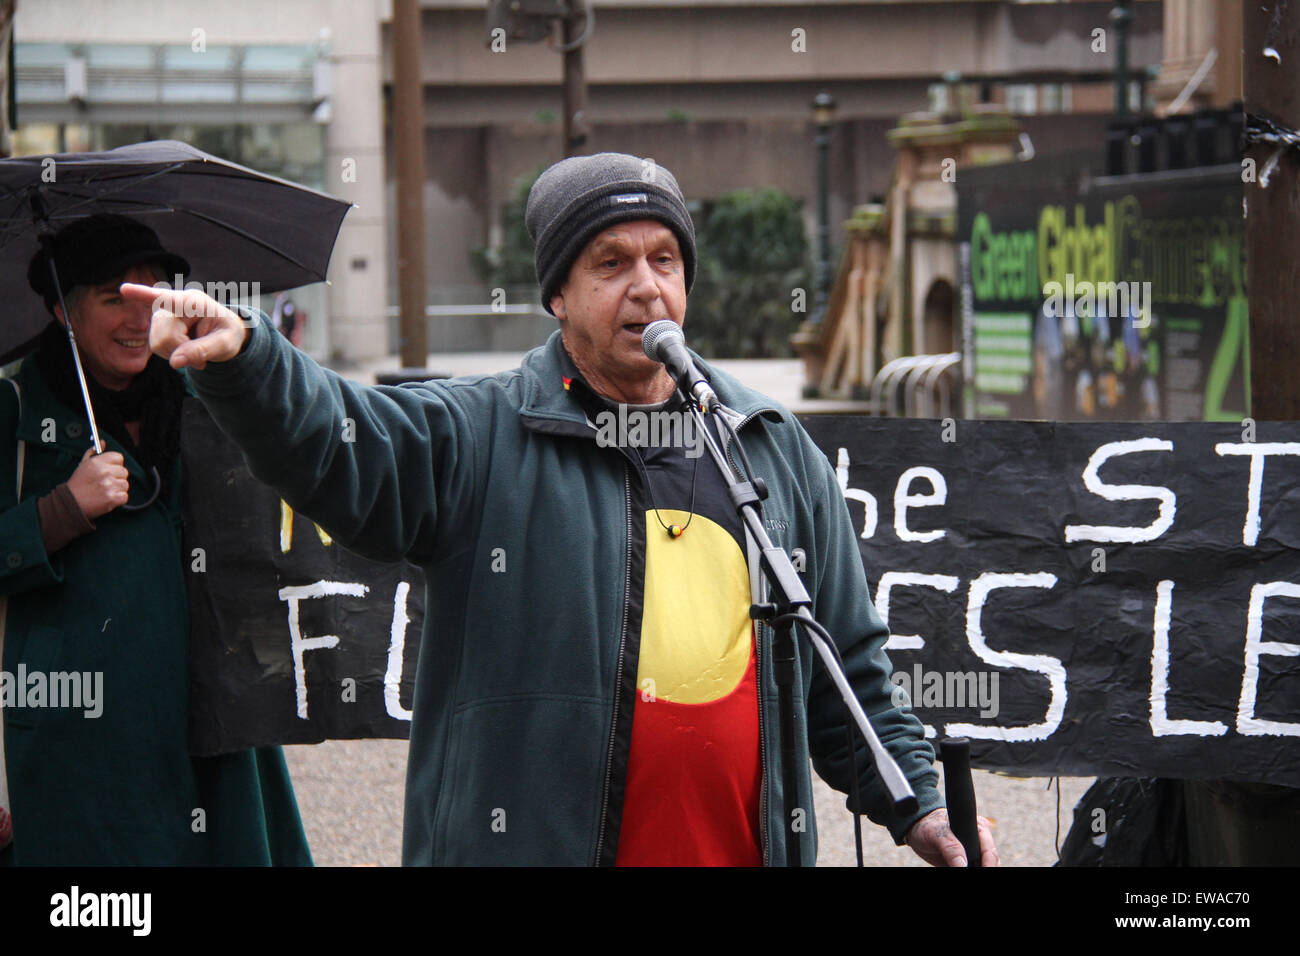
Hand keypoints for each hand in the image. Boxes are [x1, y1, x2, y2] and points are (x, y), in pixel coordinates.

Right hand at [65, 448, 128, 519]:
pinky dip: (118, 499)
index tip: (109, 470)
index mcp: (97, 463)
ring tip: (105, 491)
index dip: (115, 465)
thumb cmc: (78, 484)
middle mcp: (104, 472)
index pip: (119, 457)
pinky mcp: (112, 498)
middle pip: (124, 472)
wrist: (71, 503)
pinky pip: (125, 496)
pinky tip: (108, 498)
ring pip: (125, 484)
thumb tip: (103, 443)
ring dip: (118, 489)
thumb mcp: (83, 465)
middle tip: (105, 483)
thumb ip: (93, 452)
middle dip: (117, 478)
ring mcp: (109, 485)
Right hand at [120, 282, 251, 370]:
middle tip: (200, 358)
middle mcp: (174, 305)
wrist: (226, 334)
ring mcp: (164, 315)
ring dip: (175, 354)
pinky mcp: (159, 325)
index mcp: (193, 302)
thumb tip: (175, 362)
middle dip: (180, 351)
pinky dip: (171, 354)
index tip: (125, 289)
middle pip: (162, 335)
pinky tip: (186, 352)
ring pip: (156, 343)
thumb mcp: (226, 344)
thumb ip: (203, 351)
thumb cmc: (228, 334)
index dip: (143, 294)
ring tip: (195, 354)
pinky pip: (156, 346)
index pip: (167, 298)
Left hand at [905, 808, 999, 866]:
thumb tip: (964, 866)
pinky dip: (969, 871)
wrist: (917, 830)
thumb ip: (950, 847)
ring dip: (976, 869)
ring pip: (983, 866)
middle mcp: (980, 840)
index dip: (988, 864)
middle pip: (990, 862)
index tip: (981, 870)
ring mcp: (974, 852)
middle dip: (983, 868)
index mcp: (979, 828)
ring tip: (950, 865)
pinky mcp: (967, 862)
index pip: (989, 850)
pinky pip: (972, 869)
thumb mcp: (936, 833)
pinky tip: (950, 867)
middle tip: (967, 869)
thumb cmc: (927, 825)